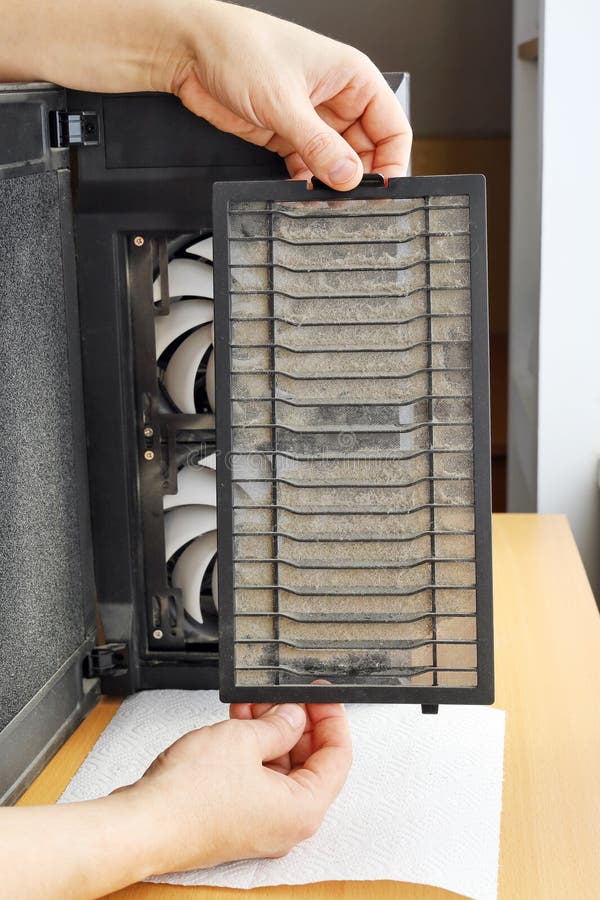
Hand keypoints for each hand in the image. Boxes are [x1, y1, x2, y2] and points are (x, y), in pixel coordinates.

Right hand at [0, 701, 350, 899]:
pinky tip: (240, 721)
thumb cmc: (188, 798)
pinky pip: (255, 777)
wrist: (141, 827)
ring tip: (256, 700)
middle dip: (298, 722)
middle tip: (286, 694)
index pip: (338, 757)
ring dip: (270, 731)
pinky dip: (251, 749)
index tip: (321, 695)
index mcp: (303, 809)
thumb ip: (278, 724)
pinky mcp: (234, 819)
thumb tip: (293, 716)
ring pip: (279, 768)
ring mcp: (259, 823)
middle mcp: (286, 823)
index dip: (332, 718)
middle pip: (310, 762)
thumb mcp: (244, 740)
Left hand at [172, 1, 411, 187]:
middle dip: (360, 178)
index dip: (393, 161)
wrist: (190, 52)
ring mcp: (312, 120)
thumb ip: (319, 145)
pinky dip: (307, 184)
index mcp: (352, 78)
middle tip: (349, 200)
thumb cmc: (239, 48)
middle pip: (367, 151)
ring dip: (331, 184)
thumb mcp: (285, 101)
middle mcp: (336, 99)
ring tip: (323, 198)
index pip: (393, 127)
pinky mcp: (287, 136)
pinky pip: (309, 168)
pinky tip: (300, 192)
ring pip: (337, 164)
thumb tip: (349, 176)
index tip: (382, 188)